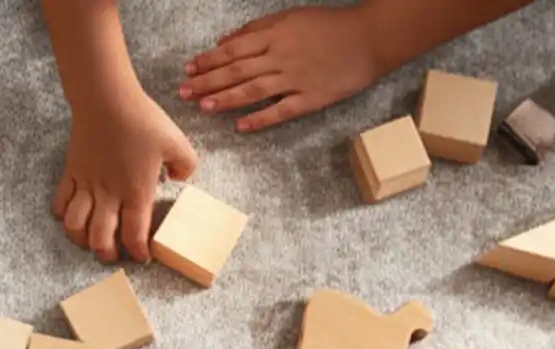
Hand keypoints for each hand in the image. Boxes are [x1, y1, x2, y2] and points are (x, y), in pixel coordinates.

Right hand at [52, 90, 196, 262]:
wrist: (107, 98)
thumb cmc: (142, 119)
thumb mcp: (177, 142)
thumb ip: (186, 166)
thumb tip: (179, 179)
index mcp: (136, 191)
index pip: (134, 235)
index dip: (139, 252)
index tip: (143, 255)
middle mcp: (108, 194)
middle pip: (100, 239)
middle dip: (107, 254)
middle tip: (115, 253)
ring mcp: (86, 184)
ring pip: (74, 226)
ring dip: (81, 239)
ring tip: (90, 240)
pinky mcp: (71, 171)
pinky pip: (59, 202)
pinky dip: (62, 214)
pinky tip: (72, 214)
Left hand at [178, 6, 382, 131]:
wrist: (370, 38)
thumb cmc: (329, 25)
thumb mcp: (290, 17)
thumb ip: (257, 29)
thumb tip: (225, 40)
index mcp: (275, 35)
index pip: (233, 50)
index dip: (208, 60)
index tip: (189, 69)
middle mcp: (281, 57)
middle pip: (237, 71)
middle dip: (208, 82)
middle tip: (184, 92)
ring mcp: (296, 79)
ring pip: (253, 90)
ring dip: (226, 99)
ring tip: (204, 107)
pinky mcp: (312, 98)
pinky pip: (281, 110)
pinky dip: (260, 119)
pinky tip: (240, 126)